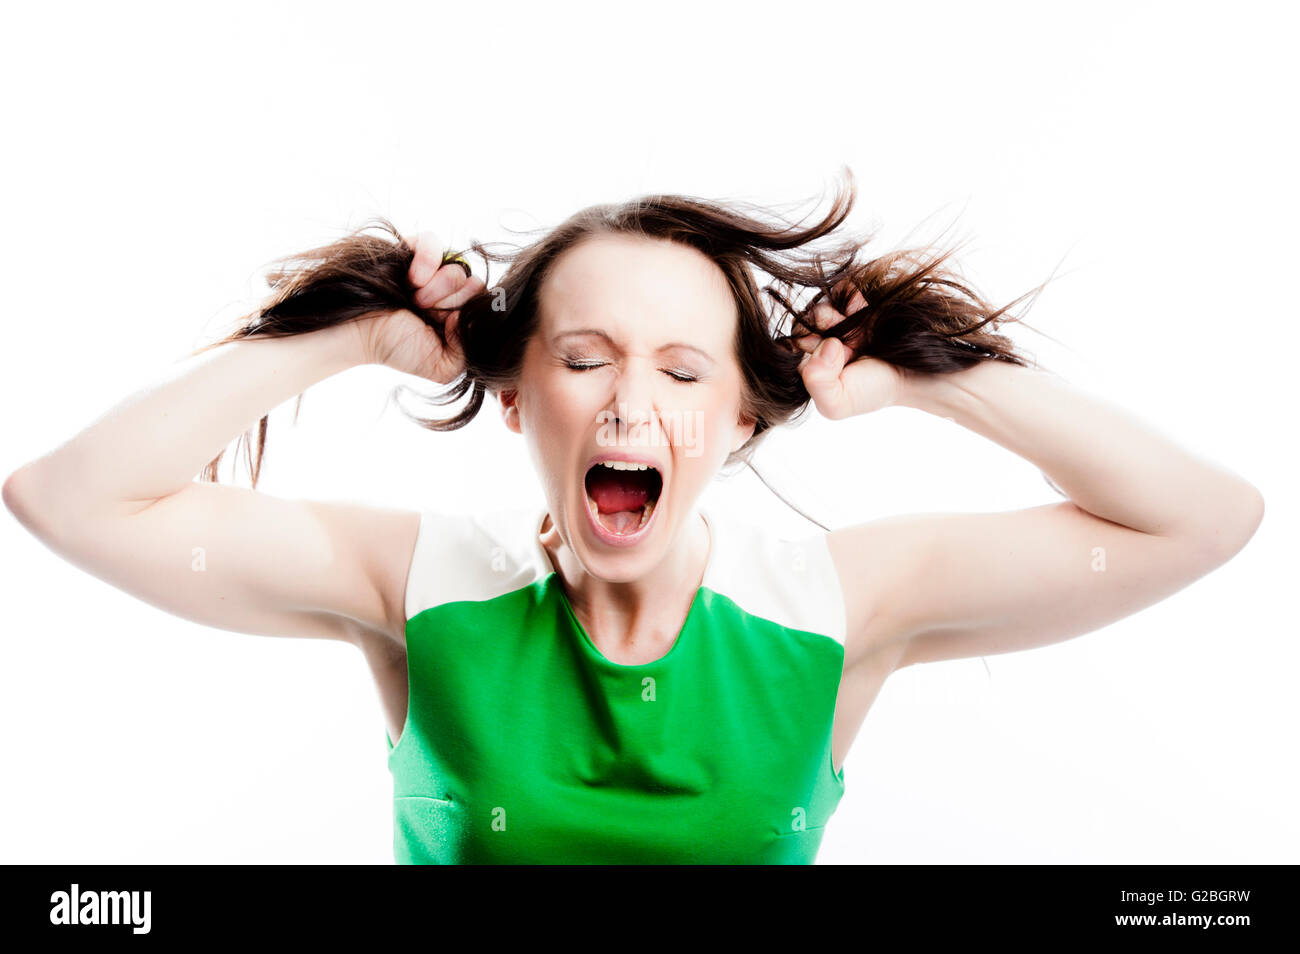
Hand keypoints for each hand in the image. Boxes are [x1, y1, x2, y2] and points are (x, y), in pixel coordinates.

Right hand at [359, 230, 484, 381]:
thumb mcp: (443, 367)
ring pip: (458, 270)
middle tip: (425, 313)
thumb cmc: (397, 349)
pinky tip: (413, 279)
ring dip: (434, 290)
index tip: (443, 325)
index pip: (486, 305)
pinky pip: (434, 242)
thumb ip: (472, 351)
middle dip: (450, 305)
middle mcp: (449, 290)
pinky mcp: (412, 250)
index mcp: (458, 314)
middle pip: (476, 287)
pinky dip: (428, 261)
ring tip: (413, 301)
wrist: (358, 333)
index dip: (466, 315)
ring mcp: (433, 269)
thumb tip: (476, 317)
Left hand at [793, 286, 906, 418]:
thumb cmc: (871, 390)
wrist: (910, 372)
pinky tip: (863, 314)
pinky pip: (839, 289)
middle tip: (847, 348)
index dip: (808, 351)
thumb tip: (824, 345)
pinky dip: (851, 299)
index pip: (789, 349)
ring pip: (818, 307)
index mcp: (807, 364)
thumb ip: (817, 385)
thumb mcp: (838, 403)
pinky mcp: (851, 300)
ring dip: (838, 319)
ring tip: (859, 334)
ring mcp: (834, 319)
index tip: (833, 359)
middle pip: (801, 325)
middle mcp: (817, 340)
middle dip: (822, 334)